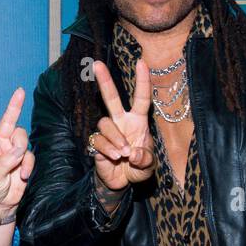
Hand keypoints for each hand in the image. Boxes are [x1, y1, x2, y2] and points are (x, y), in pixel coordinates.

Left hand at [0, 87, 33, 218]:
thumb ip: (5, 161)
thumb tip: (20, 149)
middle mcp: (0, 145)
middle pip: (8, 122)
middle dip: (14, 106)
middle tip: (20, 91)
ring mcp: (13, 152)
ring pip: (22, 140)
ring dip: (21, 152)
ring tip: (18, 170)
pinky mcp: (24, 161)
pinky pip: (29, 155)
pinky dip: (27, 165)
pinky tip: (22, 175)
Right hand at [90, 60, 154, 189]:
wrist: (123, 182)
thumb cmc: (138, 168)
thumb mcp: (149, 165)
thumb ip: (144, 159)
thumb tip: (133, 153)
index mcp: (138, 121)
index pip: (141, 98)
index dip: (142, 81)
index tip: (141, 62)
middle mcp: (121, 122)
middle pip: (111, 98)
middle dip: (104, 81)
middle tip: (97, 65)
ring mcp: (108, 132)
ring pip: (105, 123)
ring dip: (116, 138)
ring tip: (123, 154)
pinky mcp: (97, 144)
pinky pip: (98, 140)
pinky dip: (108, 149)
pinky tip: (115, 157)